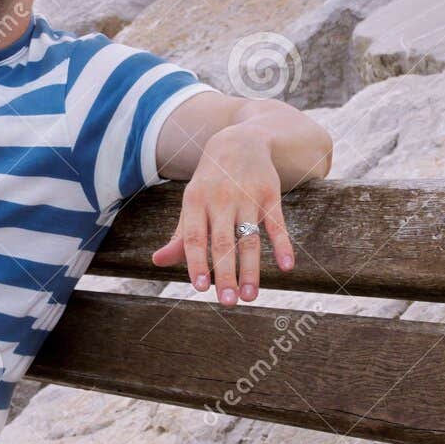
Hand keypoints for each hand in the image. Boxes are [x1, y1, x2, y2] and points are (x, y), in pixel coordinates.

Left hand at [150, 125, 294, 305]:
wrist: (239, 140)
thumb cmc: (211, 182)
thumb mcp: (192, 203)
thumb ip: (179, 236)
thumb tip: (157, 262)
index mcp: (195, 201)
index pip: (195, 237)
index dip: (197, 262)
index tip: (200, 288)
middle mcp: (220, 198)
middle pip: (223, 243)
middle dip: (225, 274)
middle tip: (227, 302)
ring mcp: (247, 195)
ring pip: (249, 239)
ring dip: (250, 270)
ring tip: (249, 297)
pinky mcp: (270, 193)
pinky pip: (277, 224)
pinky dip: (283, 245)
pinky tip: (287, 266)